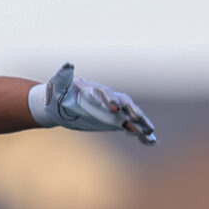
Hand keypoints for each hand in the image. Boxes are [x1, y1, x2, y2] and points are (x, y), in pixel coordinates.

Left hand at [29, 63, 156, 143]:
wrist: (60, 104)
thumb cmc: (58, 93)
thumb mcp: (58, 86)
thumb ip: (63, 77)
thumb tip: (67, 65)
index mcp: (96, 90)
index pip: (106, 94)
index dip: (111, 100)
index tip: (113, 108)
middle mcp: (109, 99)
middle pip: (125, 104)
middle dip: (133, 112)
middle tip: (140, 120)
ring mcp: (114, 111)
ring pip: (132, 117)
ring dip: (142, 124)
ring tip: (150, 133)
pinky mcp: (115, 122)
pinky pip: (131, 128)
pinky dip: (140, 135)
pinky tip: (151, 142)